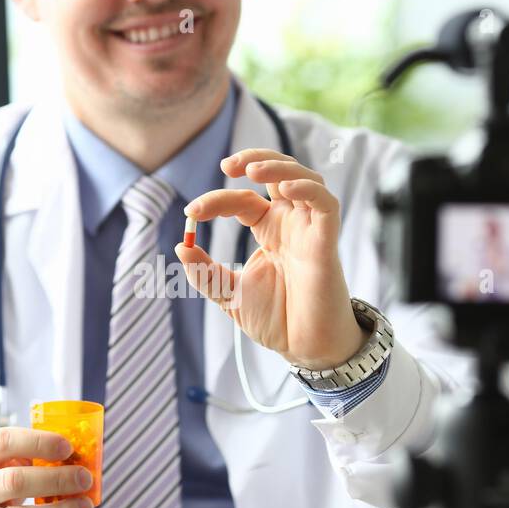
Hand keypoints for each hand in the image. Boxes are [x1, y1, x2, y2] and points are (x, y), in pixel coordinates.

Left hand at [174, 149, 368, 369]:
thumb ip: (205, 272)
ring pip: (304, 179)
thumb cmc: (274, 320)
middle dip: (254, 159)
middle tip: (226, 165)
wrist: (302, 348)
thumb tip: (181, 246)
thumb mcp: (227, 294)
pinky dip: (308, 189)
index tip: (191, 213)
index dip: (217, 200)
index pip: (242, 200)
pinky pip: (326, 204)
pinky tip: (285, 189)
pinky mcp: (326, 242)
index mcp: (269, 230)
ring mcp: (309, 230)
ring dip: (279, 166)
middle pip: (278, 173)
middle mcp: (290, 224)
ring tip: (251, 170)